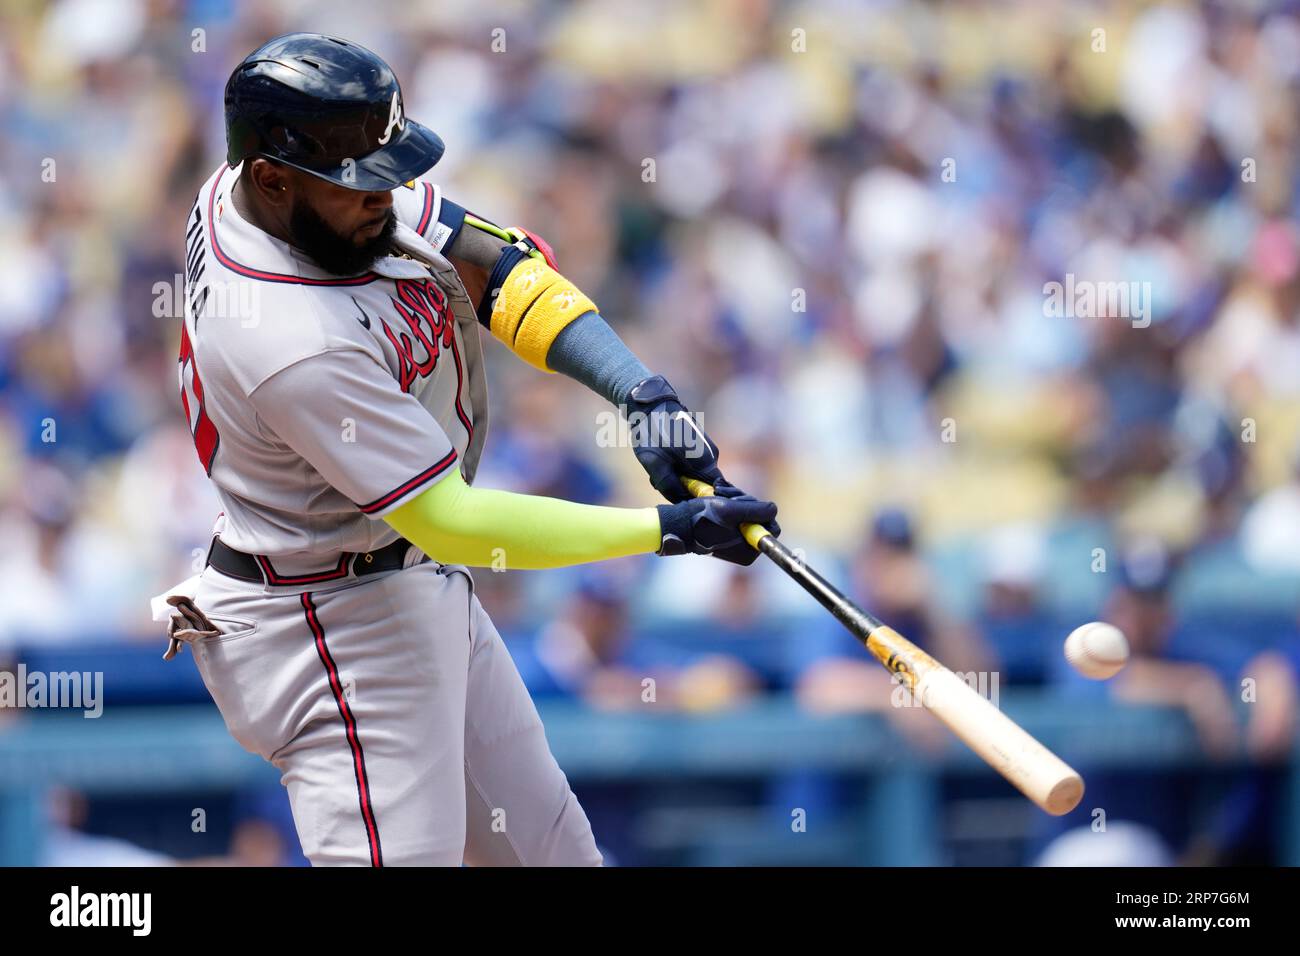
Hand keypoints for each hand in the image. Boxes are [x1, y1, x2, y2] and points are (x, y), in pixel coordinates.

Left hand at [625, 374, 729, 503]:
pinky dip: (677, 466)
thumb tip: (683, 502)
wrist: (650, 404)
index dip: (698, 499)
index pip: (713, 492)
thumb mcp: (656, 465)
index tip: (679, 499)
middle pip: (701, 484)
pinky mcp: (698, 444)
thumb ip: (670, 487)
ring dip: (677, 476)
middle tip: (660, 480)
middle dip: (682, 487)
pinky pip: (691, 464)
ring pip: (694, 474)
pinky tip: (662, 459)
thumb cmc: (653, 433)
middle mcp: (711, 455)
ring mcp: (706, 448)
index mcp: (706, 462)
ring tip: (658, 467)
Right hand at [656, 493, 777, 566]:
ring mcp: (737, 541)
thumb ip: (757, 510)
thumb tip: (774, 509)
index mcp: (750, 551)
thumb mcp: (732, 511)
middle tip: (727, 496)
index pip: (771, 526)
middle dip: (745, 502)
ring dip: (736, 499)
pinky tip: (717, 496)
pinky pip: (738, 514)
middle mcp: (746, 549)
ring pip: (749, 512)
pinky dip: (730, 503)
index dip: (760, 509)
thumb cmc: (703, 519)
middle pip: (760, 517)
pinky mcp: (728, 533)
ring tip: (719, 494)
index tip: (742, 503)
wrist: (679, 523)